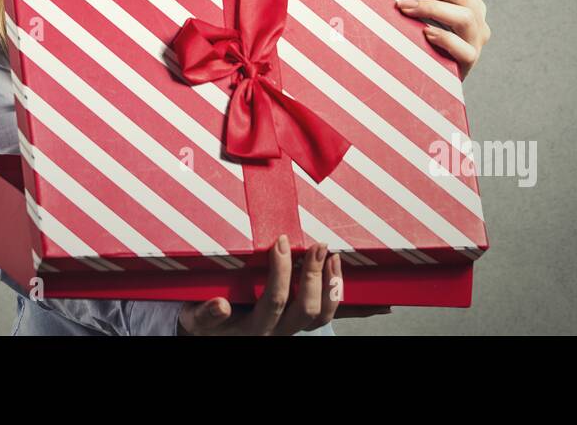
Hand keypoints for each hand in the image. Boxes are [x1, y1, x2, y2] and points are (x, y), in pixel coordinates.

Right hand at [176, 234, 392, 334]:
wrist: (208, 333)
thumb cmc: (201, 320)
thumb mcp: (195, 318)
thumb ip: (206, 314)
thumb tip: (221, 307)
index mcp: (255, 327)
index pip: (275, 300)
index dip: (282, 272)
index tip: (281, 242)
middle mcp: (278, 331)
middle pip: (306, 309)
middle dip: (314, 275)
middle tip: (316, 245)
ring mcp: (292, 327)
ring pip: (323, 316)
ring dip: (333, 286)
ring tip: (333, 257)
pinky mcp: (302, 322)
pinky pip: (332, 318)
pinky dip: (358, 310)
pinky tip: (381, 305)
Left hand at [391, 0, 490, 80]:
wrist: (434, 77)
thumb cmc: (425, 40)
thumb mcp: (427, 13)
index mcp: (471, 1)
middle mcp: (478, 18)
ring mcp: (476, 40)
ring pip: (464, 16)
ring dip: (429, 7)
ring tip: (403, 7)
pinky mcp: (470, 61)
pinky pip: (462, 48)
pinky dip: (443, 37)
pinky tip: (424, 33)